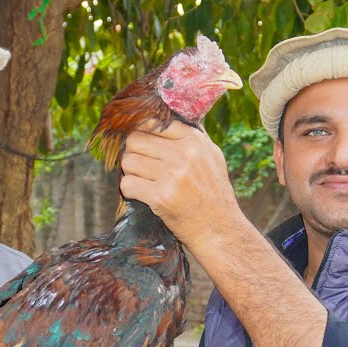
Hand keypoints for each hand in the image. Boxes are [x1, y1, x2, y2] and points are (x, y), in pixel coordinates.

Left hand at [118, 121, 247, 247]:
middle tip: (141, 168)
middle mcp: (183, 154)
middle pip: (134, 140)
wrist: (219, 230)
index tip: (143, 148)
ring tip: (144, 183)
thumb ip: (192, 136)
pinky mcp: (161, 197)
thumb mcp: (212, 157)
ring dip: (131, 174)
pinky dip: (130, 192)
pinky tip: (143, 196)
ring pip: (128, 162)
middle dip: (133, 154)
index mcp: (194, 140)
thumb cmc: (214, 194)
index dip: (143, 134)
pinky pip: (128, 185)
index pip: (152, 123)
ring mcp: (172, 175)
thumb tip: (167, 117)